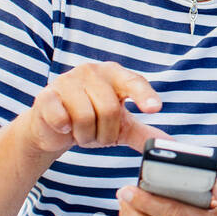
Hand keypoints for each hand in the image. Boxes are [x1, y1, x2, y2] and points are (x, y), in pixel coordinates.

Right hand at [23, 61, 161, 155]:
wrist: (52, 127)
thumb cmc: (91, 121)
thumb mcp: (120, 127)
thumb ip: (144, 133)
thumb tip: (169, 144)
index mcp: (115, 75)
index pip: (134, 82)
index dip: (145, 95)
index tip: (155, 108)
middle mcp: (92, 72)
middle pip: (109, 110)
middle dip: (105, 134)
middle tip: (97, 136)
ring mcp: (67, 80)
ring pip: (85, 117)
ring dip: (85, 135)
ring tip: (81, 132)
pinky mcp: (47, 95)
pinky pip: (62, 118)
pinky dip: (65, 129)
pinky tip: (64, 127)